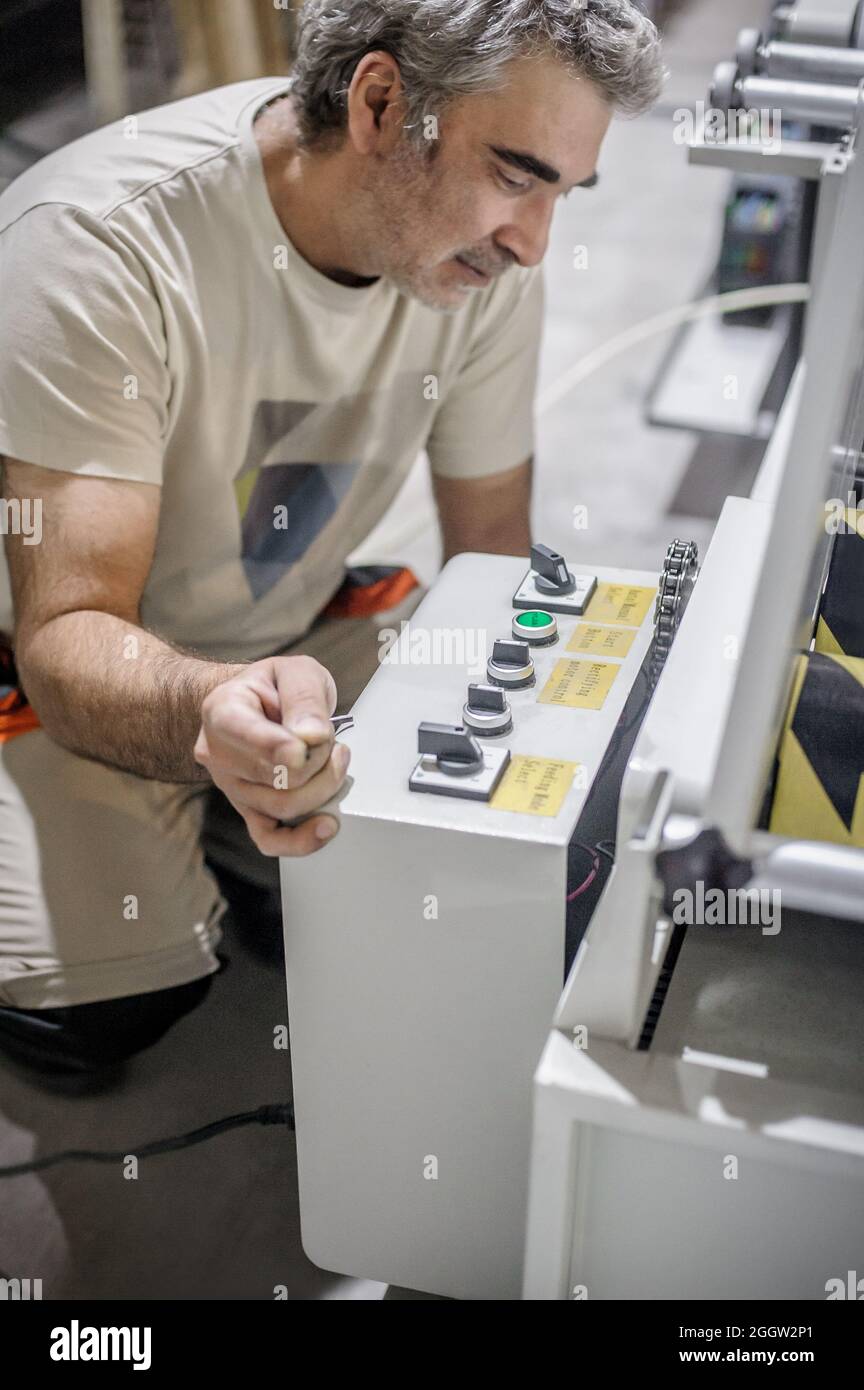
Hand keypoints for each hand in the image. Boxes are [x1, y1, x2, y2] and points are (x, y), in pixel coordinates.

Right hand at [194, 655, 350, 857]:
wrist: (258, 707)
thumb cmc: (275, 688)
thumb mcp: (297, 673)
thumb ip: (304, 698)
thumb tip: (311, 736)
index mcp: (221, 709)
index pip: (240, 731)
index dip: (275, 744)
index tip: (306, 748)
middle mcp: (217, 753)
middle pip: (273, 775)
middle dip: (318, 760)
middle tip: (333, 741)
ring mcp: (231, 787)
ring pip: (282, 806)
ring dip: (322, 787)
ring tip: (333, 761)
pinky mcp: (249, 812)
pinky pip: (270, 839)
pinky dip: (302, 839)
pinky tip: (327, 826)